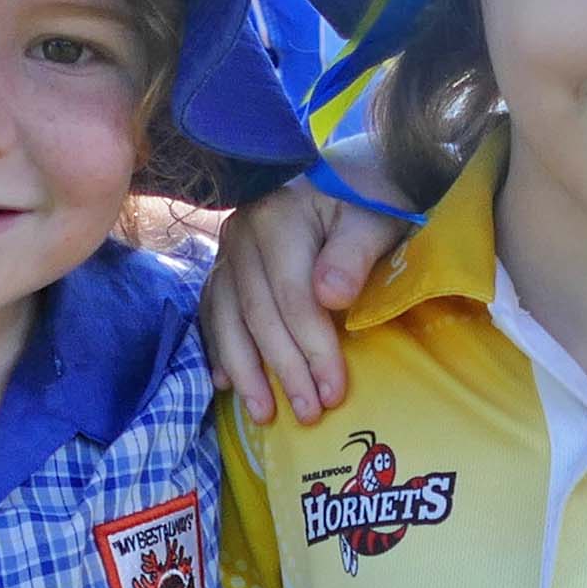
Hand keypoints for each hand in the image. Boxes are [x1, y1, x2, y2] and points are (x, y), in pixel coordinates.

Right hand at [203, 189, 390, 424]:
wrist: (349, 173)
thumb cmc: (369, 199)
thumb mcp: (375, 220)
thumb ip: (354, 255)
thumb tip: (330, 298)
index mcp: (278, 217)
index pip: (293, 297)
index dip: (313, 349)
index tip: (334, 391)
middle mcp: (242, 232)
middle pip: (259, 314)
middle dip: (283, 369)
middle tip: (308, 412)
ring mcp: (227, 249)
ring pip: (226, 318)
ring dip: (245, 371)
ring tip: (264, 414)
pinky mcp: (223, 265)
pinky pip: (211, 312)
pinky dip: (219, 349)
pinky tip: (226, 383)